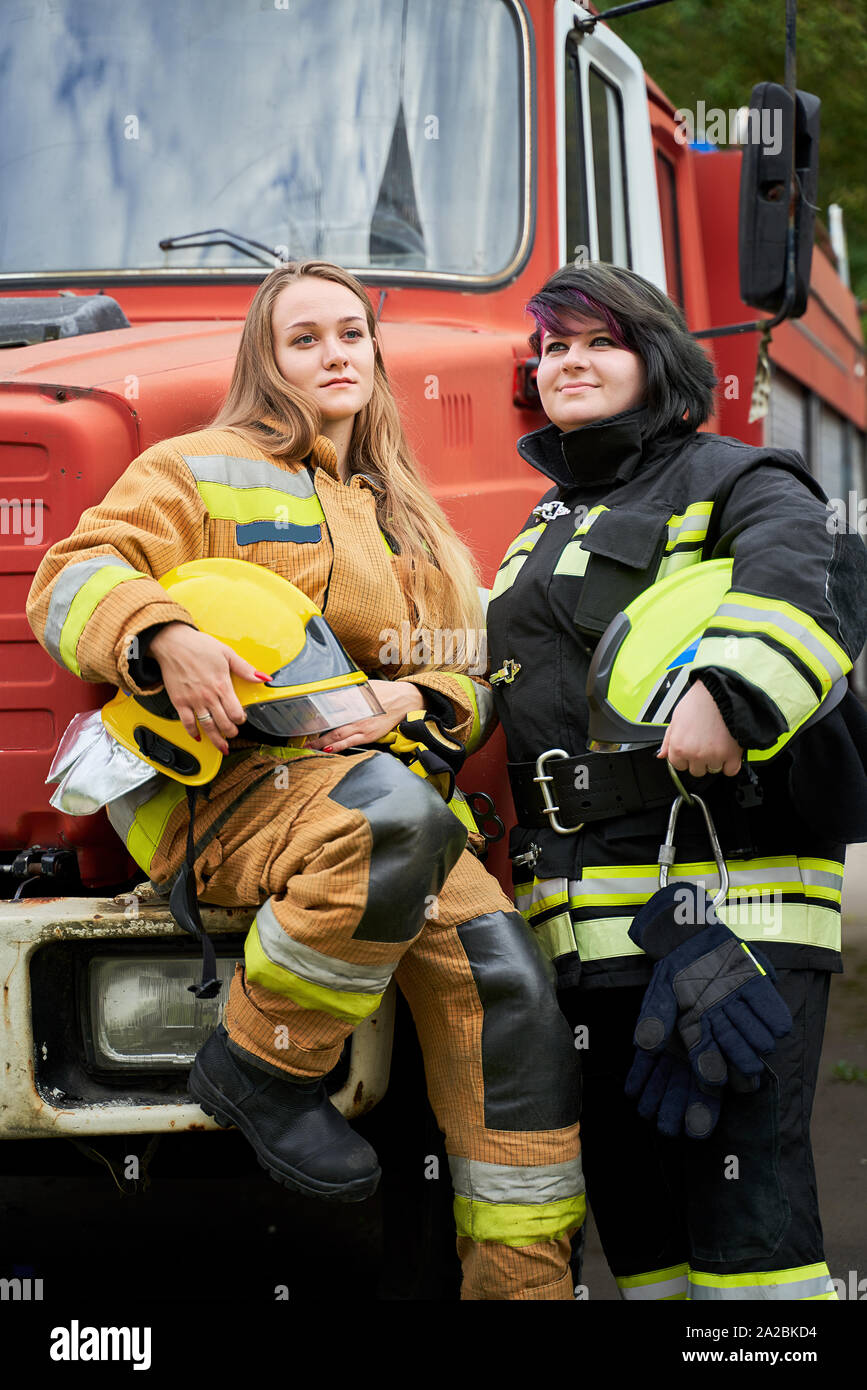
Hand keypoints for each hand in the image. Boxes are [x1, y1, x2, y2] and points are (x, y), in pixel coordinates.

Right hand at [149, 622, 268, 755]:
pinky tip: (198, 737)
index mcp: (222, 685)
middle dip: (231, 732)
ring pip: (208, 726)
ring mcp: (193, 701)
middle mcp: (208, 696)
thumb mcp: (227, 653)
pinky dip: (193, 732)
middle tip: (233, 733)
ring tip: (223, 746)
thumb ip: (245, 669)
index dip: (241, 719)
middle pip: (224, 723)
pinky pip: (187, 722)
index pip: (236, 712)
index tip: (241, 719)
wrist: (172, 643)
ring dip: (217, 739)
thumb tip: (262, 677)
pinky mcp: (179, 702)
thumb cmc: (198, 646)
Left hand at [305, 680, 426, 752]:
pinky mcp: (369, 735)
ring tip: (308, 746)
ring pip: (338, 736)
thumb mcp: (365, 686)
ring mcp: (363, 726)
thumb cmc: (385, 692)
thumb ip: (349, 691)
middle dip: (314, 731)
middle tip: (300, 736)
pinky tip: (327, 749)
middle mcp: (357, 713)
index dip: (315, 713)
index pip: (329, 706)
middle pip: (330, 724)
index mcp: (354, 700)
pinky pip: (350, 743)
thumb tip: (333, 691)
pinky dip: (337, 746)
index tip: (302, 717)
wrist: (405, 700)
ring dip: (321, 742)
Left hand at [658, 679, 742, 777]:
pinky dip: (730, 764)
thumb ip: (668, 740)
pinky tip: (728, 750)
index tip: (691, 750)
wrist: (720, 693)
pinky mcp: (731, 755)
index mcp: (678, 747)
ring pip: (713, 769)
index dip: (685, 757)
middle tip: (705, 743)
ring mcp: (713, 756)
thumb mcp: (676, 719)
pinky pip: (730, 771)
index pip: (678, 766)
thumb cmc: (698, 702)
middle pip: (696, 771)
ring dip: (715, 760)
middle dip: (700, 760)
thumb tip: (661, 755)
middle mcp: (694, 754)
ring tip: (717, 741)